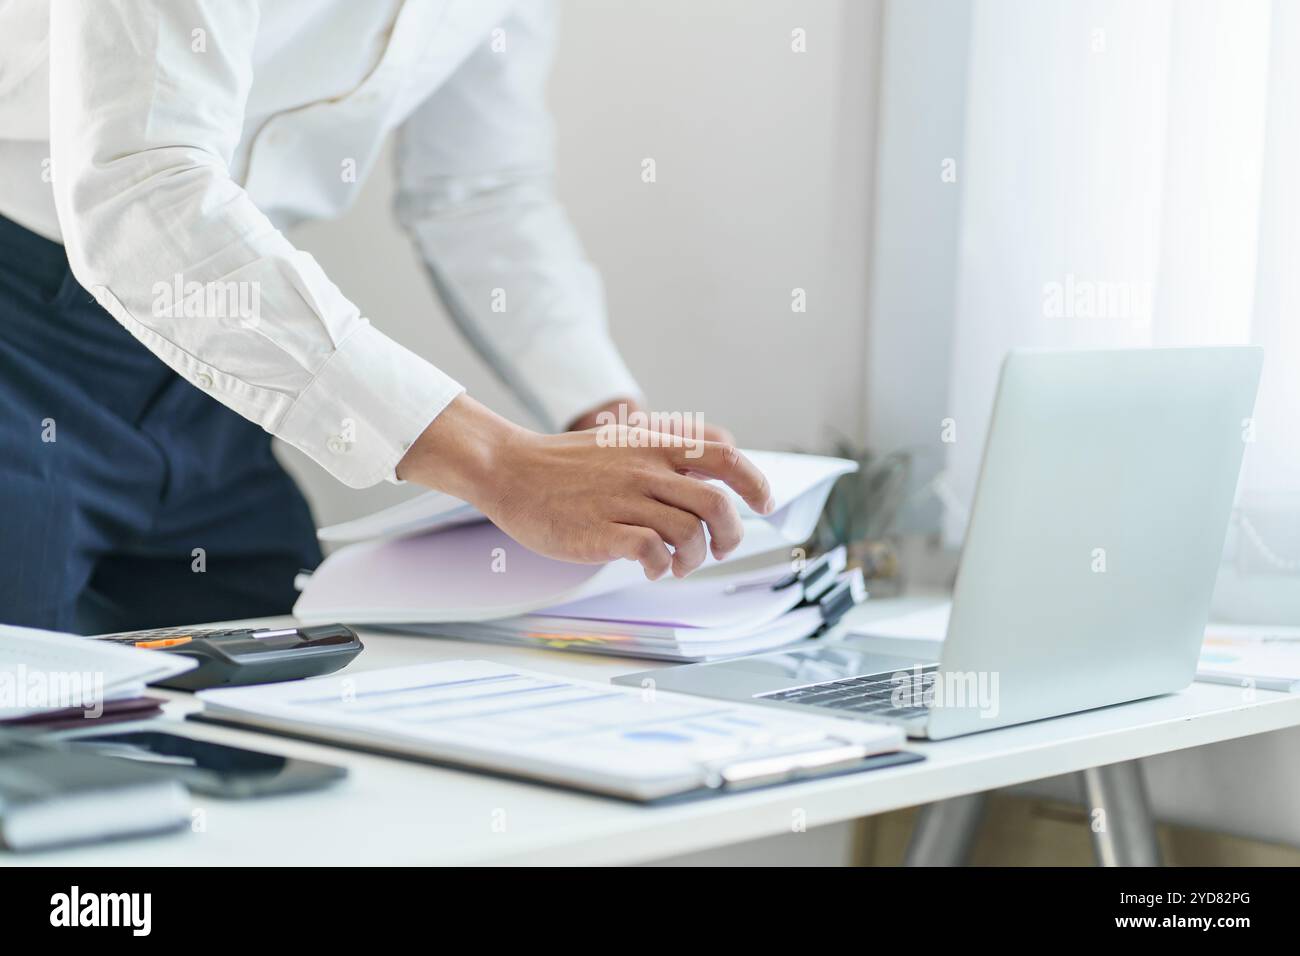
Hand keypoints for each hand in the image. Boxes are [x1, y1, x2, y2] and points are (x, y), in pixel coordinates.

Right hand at [397, 395, 772, 579]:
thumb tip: (714, 477)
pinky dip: (660, 565)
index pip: (724, 454)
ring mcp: (623, 499)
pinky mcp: (601, 529)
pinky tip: (650, 566)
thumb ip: (666, 457)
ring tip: (676, 564)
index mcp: (655, 446)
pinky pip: (651, 550)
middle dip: (730, 533)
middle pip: (716, 502)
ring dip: (693, 557)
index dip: (754, 481)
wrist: (511, 471)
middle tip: (718, 548)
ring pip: (688, 531)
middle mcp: (645, 470)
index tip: (763, 503)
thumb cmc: (568, 467)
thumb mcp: (623, 444)